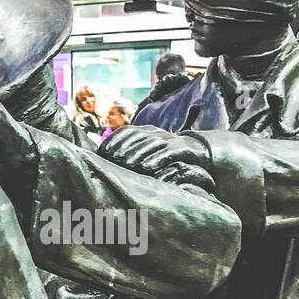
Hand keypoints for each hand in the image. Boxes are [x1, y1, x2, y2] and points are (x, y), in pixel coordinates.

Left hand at [97, 125, 213, 192]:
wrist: (196, 151)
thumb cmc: (165, 156)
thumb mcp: (147, 152)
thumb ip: (129, 153)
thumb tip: (105, 160)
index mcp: (146, 131)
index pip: (127, 132)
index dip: (114, 140)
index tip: (102, 152)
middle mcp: (156, 133)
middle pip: (137, 137)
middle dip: (123, 149)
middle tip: (111, 161)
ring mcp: (169, 140)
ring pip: (151, 144)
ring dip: (137, 154)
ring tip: (124, 165)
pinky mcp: (182, 148)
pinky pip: (168, 152)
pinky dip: (157, 159)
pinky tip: (146, 168)